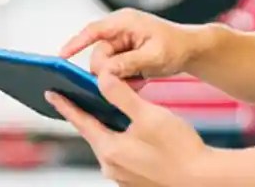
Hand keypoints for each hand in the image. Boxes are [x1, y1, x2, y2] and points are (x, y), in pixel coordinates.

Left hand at [46, 72, 217, 185]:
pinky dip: (124, 141)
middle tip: (83, 97)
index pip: (80, 121)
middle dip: (91, 115)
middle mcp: (111, 166)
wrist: (203, 179)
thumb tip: (101, 78)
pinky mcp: (137, 181)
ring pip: (111, 145)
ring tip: (114, 112)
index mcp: (109, 149)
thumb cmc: (179, 148)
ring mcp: (124, 177)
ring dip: (111, 128)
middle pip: (95, 133)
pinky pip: (124, 156)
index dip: (65, 105)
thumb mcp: (149, 114)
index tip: (51, 93)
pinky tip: (136, 134)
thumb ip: (121, 95)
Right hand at [59, 8, 204, 84]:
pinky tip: (142, 78)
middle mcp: (118, 29)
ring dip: (120, 77)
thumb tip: (104, 72)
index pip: (93, 31)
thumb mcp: (154, 56)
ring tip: (141, 78)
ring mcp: (120, 42)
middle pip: (98, 55)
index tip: (61, 57)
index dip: (75, 43)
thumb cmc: (176, 46)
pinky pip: (115, 70)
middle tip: (131, 80)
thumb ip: (129, 63)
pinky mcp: (123, 54)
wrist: (191, 49)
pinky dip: (126, 78)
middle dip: (110, 72)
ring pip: (106, 66)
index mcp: (124, 21)